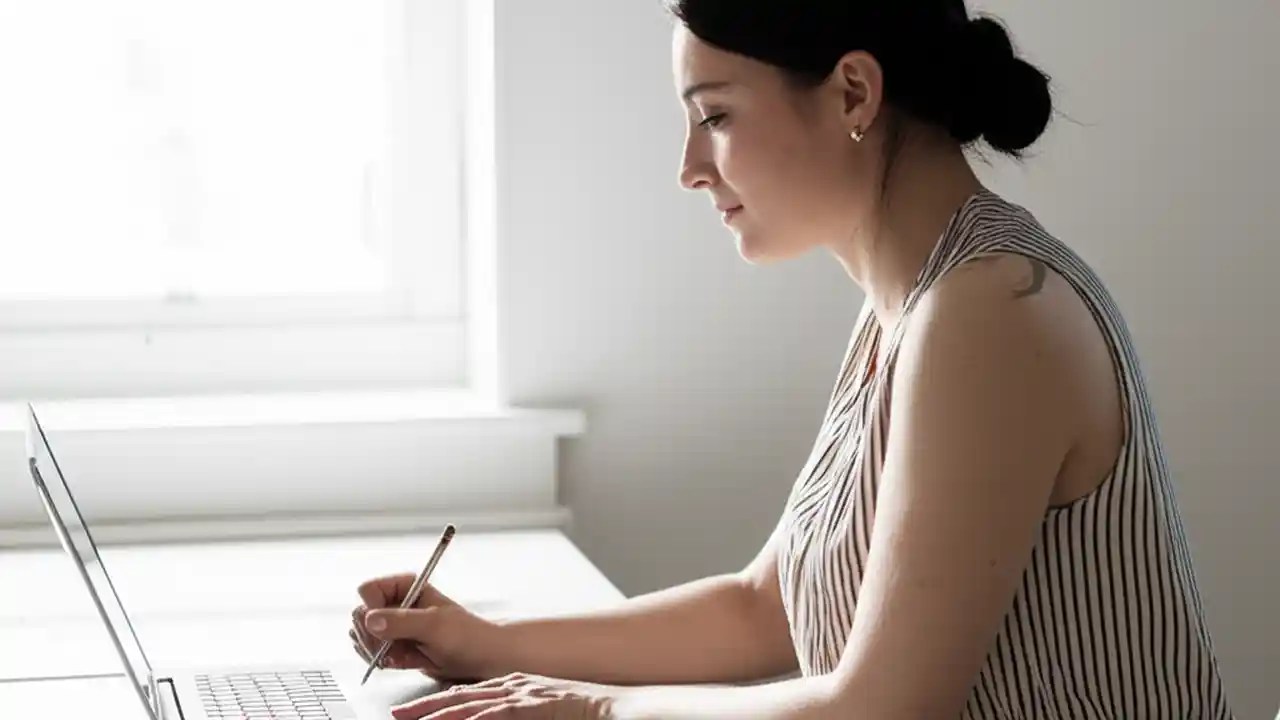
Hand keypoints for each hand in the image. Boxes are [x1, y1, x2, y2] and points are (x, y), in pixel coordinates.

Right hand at [350, 573, 503, 681]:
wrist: (480, 658)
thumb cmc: (466, 634)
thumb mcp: (434, 625)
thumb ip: (401, 621)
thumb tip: (371, 620)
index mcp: (405, 586)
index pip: (368, 590)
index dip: (372, 610)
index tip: (384, 626)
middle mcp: (395, 604)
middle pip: (360, 615)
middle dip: (371, 636)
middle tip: (391, 646)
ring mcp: (393, 627)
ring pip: (362, 636)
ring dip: (375, 651)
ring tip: (398, 655)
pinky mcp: (394, 647)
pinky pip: (371, 653)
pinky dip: (381, 661)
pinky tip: (400, 662)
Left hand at [389, 673, 615, 719]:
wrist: (620, 706)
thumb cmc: (586, 713)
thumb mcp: (544, 712)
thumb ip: (517, 715)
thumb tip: (497, 718)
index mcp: (517, 688)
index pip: (469, 695)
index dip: (438, 705)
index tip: (413, 715)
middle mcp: (515, 687)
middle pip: (461, 696)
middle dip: (426, 708)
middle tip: (396, 715)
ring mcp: (524, 696)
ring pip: (471, 704)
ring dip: (438, 714)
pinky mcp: (535, 707)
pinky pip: (496, 715)